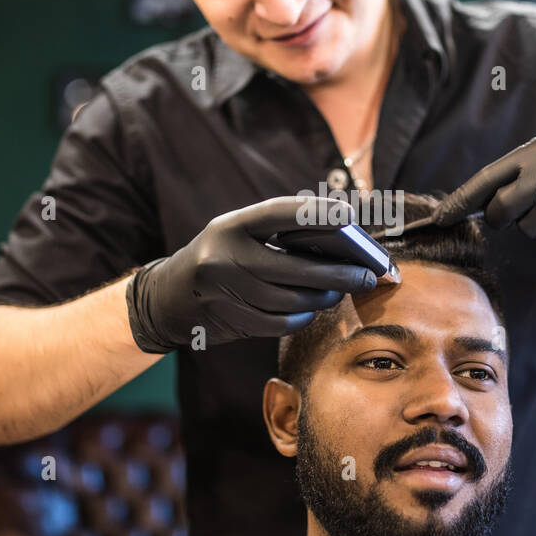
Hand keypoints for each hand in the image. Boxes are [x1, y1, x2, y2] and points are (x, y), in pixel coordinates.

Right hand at [125, 196, 379, 352]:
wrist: (167, 298)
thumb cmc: (219, 258)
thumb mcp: (237, 235)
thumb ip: (279, 235)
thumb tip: (343, 242)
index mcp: (231, 225)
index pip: (281, 213)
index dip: (318, 213)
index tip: (349, 218)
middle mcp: (225, 255)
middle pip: (296, 267)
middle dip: (339, 273)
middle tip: (368, 275)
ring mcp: (225, 291)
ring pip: (291, 299)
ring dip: (324, 298)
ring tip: (340, 292)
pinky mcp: (229, 319)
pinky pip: (279, 322)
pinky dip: (302, 317)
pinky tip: (311, 310)